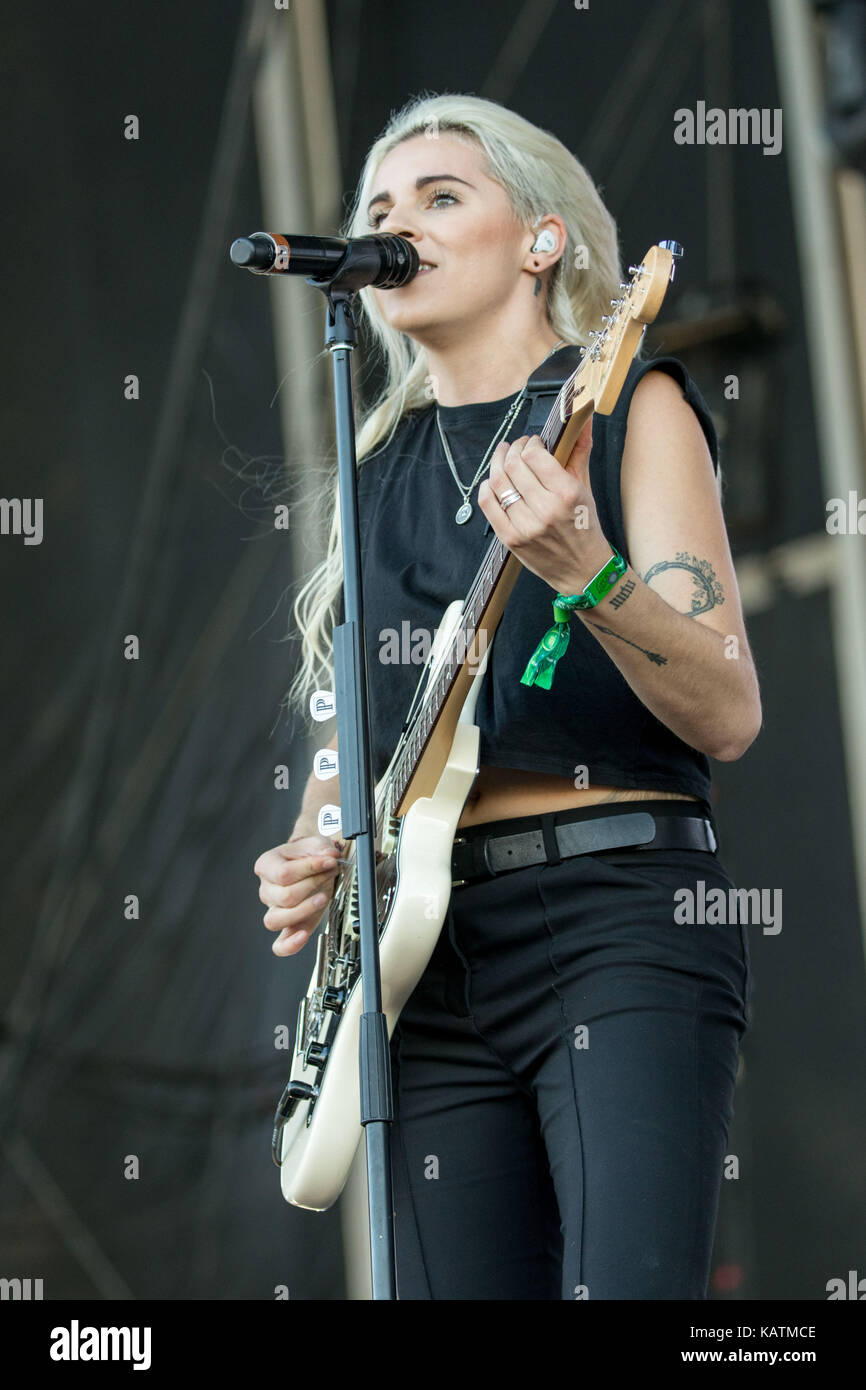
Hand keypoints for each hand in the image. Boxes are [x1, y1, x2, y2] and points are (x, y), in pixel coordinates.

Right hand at [254, 834, 342, 955]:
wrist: (312, 864)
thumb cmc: (308, 855)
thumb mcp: (316, 843)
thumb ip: (322, 849)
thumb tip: (330, 856)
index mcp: (267, 866)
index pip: (284, 873)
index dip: (310, 868)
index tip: (330, 862)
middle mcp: (267, 889)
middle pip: (284, 896)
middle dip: (313, 885)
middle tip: (330, 874)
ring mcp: (274, 910)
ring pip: (277, 919)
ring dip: (304, 910)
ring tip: (322, 898)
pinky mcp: (288, 927)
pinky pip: (280, 945)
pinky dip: (290, 945)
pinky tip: (303, 936)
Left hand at [477, 417, 611, 594]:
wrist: (582, 570)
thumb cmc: (585, 527)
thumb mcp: (586, 489)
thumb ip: (580, 452)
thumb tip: (583, 419)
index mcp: (567, 494)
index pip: (535, 455)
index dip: (530, 443)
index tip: (533, 442)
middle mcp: (545, 510)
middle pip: (514, 466)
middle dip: (512, 449)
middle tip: (515, 447)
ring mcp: (525, 526)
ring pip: (498, 483)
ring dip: (497, 464)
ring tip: (502, 457)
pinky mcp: (510, 539)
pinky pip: (488, 504)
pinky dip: (486, 488)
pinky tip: (492, 482)